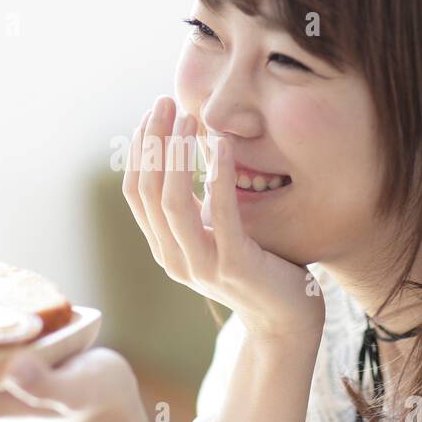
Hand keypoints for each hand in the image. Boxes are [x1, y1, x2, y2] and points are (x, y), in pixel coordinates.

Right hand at [122, 94, 324, 340]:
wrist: (286, 320)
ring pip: (172, 201)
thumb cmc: (257, 268)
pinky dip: (216, 174)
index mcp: (165, 248)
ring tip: (188, 116)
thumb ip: (195, 205)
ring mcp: (200, 264)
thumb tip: (183, 156)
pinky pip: (219, 212)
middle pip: (147, 190)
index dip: (139, 151)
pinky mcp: (232, 264)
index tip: (151, 114)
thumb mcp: (214, 233)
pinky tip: (220, 145)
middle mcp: (173, 258)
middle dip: (152, 141)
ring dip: (176, 153)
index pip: (136, 192)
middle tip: (164, 102)